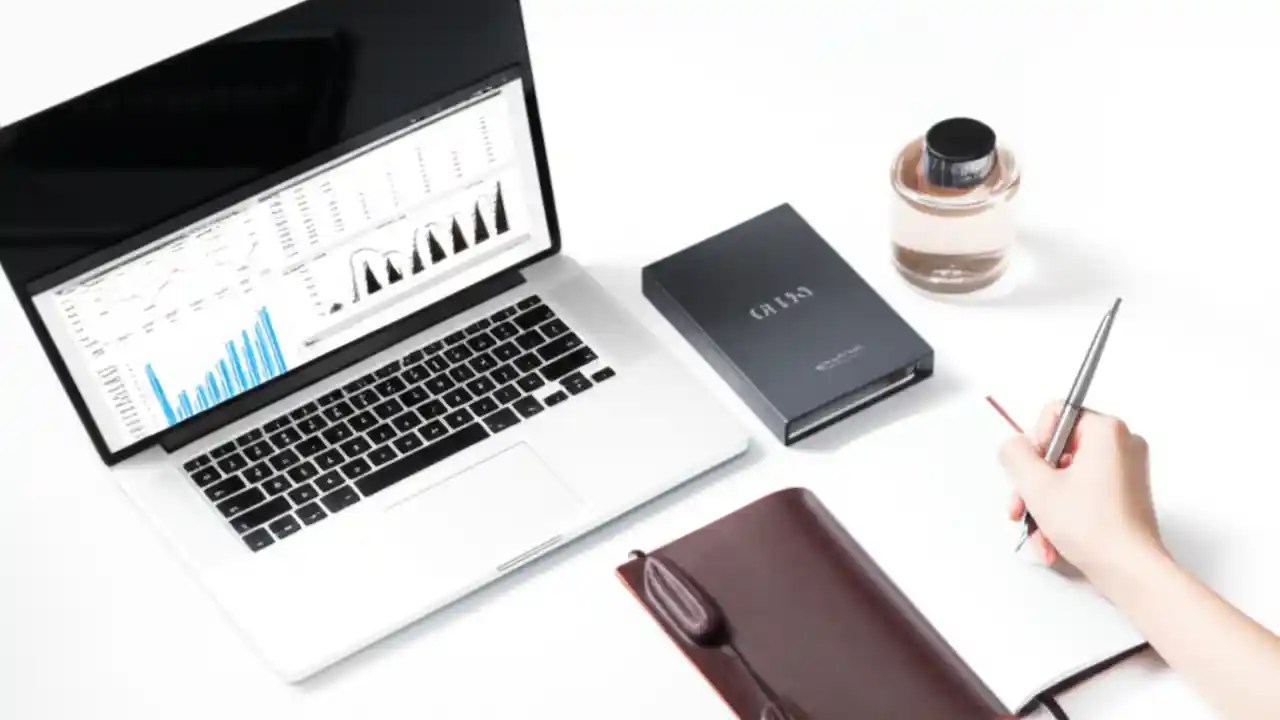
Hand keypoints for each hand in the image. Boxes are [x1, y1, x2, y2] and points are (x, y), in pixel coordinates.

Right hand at [999, 402, 1164, 583]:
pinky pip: (1082, 493)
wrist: (1130, 571)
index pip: (1056, 415)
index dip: (1034, 444)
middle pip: (1057, 450)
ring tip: (1037, 532)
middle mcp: (1121, 444)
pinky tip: (1051, 540)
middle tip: (1024, 506)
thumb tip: (1014, 447)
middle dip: (1034, 483)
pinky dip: (1063, 513)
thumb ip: (1015, 454)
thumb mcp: (1036, 484)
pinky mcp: (1124, 494)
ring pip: (1066, 476)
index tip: (1033, 472)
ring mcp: (1125, 470)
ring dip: (1044, 504)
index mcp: (1106, 431)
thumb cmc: (1094, 528)